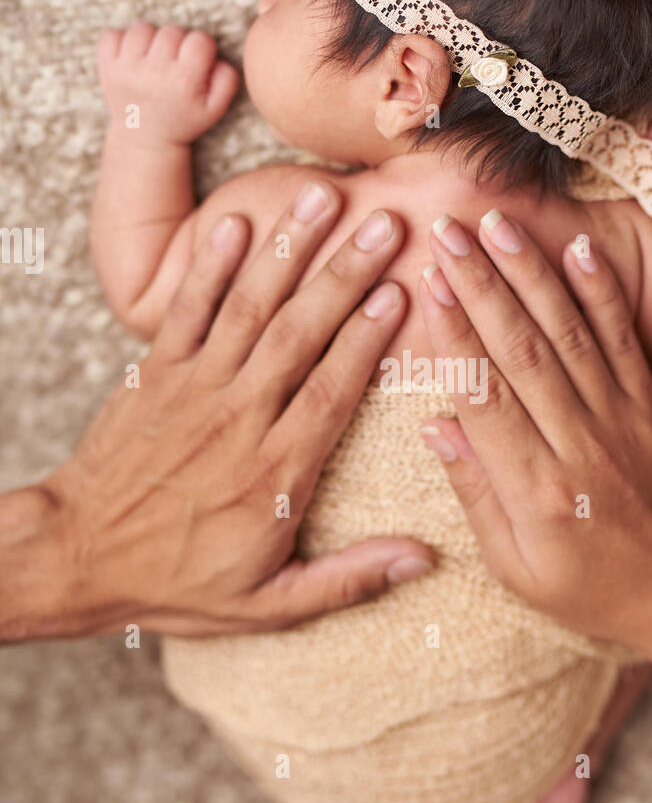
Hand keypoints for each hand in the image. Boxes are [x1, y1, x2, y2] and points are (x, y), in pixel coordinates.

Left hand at [8, 186, 432, 640]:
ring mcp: (192, 389)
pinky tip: (237, 223)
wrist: (77, 559)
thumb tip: (424, 559)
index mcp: (273, 473)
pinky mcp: (154, 373)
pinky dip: (209, 265)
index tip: (401, 293)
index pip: (331, 392)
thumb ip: (348, 578)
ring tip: (321, 197)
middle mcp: (236, 420)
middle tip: (383, 222)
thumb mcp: (270, 605)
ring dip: (287, 250)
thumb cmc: (179, 582)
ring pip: (246, 308)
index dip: (367, 339)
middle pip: (298, 334)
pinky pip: (184, 310)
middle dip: (343, 274)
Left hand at [97, 23, 239, 147]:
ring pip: (143, 28)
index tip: (197, 62)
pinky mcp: (107, 67)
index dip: (202, 47)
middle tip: (175, 63)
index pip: (200, 40)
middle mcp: (154, 73)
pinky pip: (112, 35)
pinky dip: (121, 41)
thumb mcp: (215, 109)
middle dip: (178, 42)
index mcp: (184, 81)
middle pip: (172, 30)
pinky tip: (132, 58)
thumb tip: (218, 56)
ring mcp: (127, 69)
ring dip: (151, 40)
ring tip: (154, 59)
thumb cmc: (183, 118)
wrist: (145, 139)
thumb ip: (227, 80)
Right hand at [417, 211, 651, 790]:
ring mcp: (619, 420)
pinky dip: (602, 291)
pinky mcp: (649, 405)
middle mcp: (578, 445)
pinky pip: (621, 340)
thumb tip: (435, 423)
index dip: (453, 336)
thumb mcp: (514, 567)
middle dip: (481, 285)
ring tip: (499, 223)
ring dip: (532, 273)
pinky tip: (580, 246)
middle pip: (522, 352)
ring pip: (568, 334)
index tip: (425, 283)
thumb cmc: (589, 587)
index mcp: (536, 490)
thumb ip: (475, 492)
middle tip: (448, 230)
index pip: (484, 397)